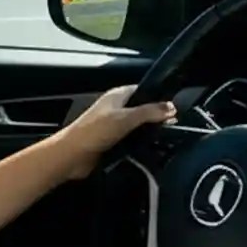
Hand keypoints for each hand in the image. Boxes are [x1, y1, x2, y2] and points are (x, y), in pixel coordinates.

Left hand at [53, 85, 176, 179]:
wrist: (72, 156)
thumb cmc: (93, 132)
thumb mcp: (125, 118)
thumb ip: (149, 112)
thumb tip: (171, 107)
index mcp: (117, 96)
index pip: (143, 90)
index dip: (158, 97)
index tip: (174, 107)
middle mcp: (116, 109)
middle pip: (142, 110)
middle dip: (155, 117)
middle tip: (172, 125)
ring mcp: (113, 126)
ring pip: (137, 127)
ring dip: (147, 133)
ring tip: (164, 138)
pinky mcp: (112, 142)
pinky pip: (131, 141)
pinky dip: (139, 144)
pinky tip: (149, 149)